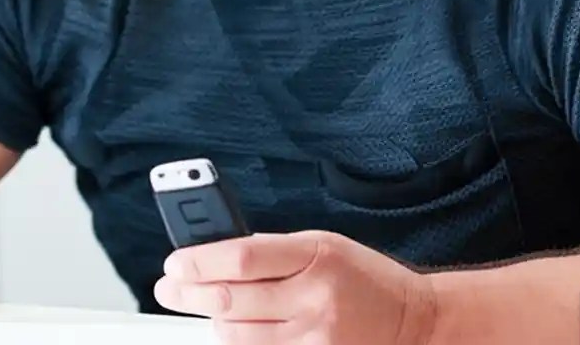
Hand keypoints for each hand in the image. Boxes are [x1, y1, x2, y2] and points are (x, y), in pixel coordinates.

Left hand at [154, 231, 437, 344]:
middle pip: (232, 299)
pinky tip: (231, 326)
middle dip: (189, 293)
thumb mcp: (321, 244)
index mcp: (316, 254)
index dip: (199, 261)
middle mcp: (315, 296)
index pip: (242, 258)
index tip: (174, 262)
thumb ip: (272, 250)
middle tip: (168, 287)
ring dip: (211, 318)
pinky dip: (238, 340)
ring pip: (238, 333)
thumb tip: (213, 254)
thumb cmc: (361, 276)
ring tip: (202, 304)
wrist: (411, 320)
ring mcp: (315, 335)